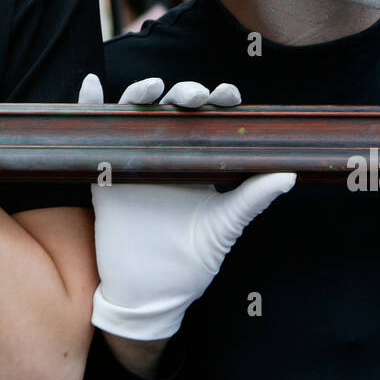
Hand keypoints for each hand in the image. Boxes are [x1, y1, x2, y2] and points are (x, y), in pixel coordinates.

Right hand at [80, 72, 294, 339]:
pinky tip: (90, 85)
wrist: (152, 294)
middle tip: (194, 97)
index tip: (228, 96)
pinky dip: (89, 106)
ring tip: (150, 88)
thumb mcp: (225, 226)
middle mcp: (166, 153)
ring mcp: (134, 160)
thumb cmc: (191, 261)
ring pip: (135, 114)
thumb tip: (289, 175)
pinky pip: (96, 136)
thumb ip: (253, 199)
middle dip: (185, 93)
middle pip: (173, 108)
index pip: (208, 118)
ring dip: (139, 94)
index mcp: (197, 160)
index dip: (218, 100)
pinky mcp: (106, 175)